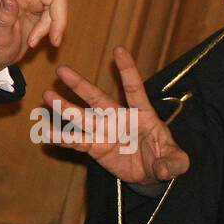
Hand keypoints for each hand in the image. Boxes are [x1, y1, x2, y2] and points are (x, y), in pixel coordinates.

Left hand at [0, 0, 68, 78]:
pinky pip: (58, 18)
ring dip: (52, 28)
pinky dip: (52, 32)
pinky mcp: (41, 14)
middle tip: (51, 40)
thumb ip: (3, 19)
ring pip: (60, 9)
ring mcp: (35, 2)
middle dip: (57, 20)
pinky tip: (39, 43)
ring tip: (34, 43)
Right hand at [44, 46, 189, 187]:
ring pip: (82, 117)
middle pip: (98, 98)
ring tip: (47, 95)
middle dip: (80, 85)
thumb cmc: (166, 159)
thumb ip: (173, 163)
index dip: (127, 70)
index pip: (134, 89)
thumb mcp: (177, 161)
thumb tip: (164, 170)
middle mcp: (119, 118)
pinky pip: (77, 142)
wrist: (150, 174)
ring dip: (64, 107)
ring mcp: (105, 131)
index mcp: (142, 115)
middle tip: (62, 70)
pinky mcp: (96, 147)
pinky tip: (47, 133)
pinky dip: (63, 138)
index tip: (119, 50)